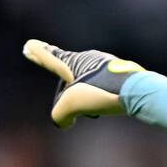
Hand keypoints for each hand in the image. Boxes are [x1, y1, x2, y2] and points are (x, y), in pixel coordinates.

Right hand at [22, 39, 143, 127]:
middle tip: (65, 95)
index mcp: (73, 63)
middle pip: (69, 74)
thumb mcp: (71, 106)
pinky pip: (104, 88)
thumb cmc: (102, 93)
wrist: (138, 91)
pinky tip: (107, 105)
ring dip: (85, 97)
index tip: (29, 44)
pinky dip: (100, 98)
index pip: (50, 57)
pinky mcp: (120, 75)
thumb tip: (63, 122)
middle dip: (65, 87)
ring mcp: (106, 66)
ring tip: (92, 108)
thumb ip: (59, 115)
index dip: (39, 53)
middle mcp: (89, 60)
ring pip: (88, 84)